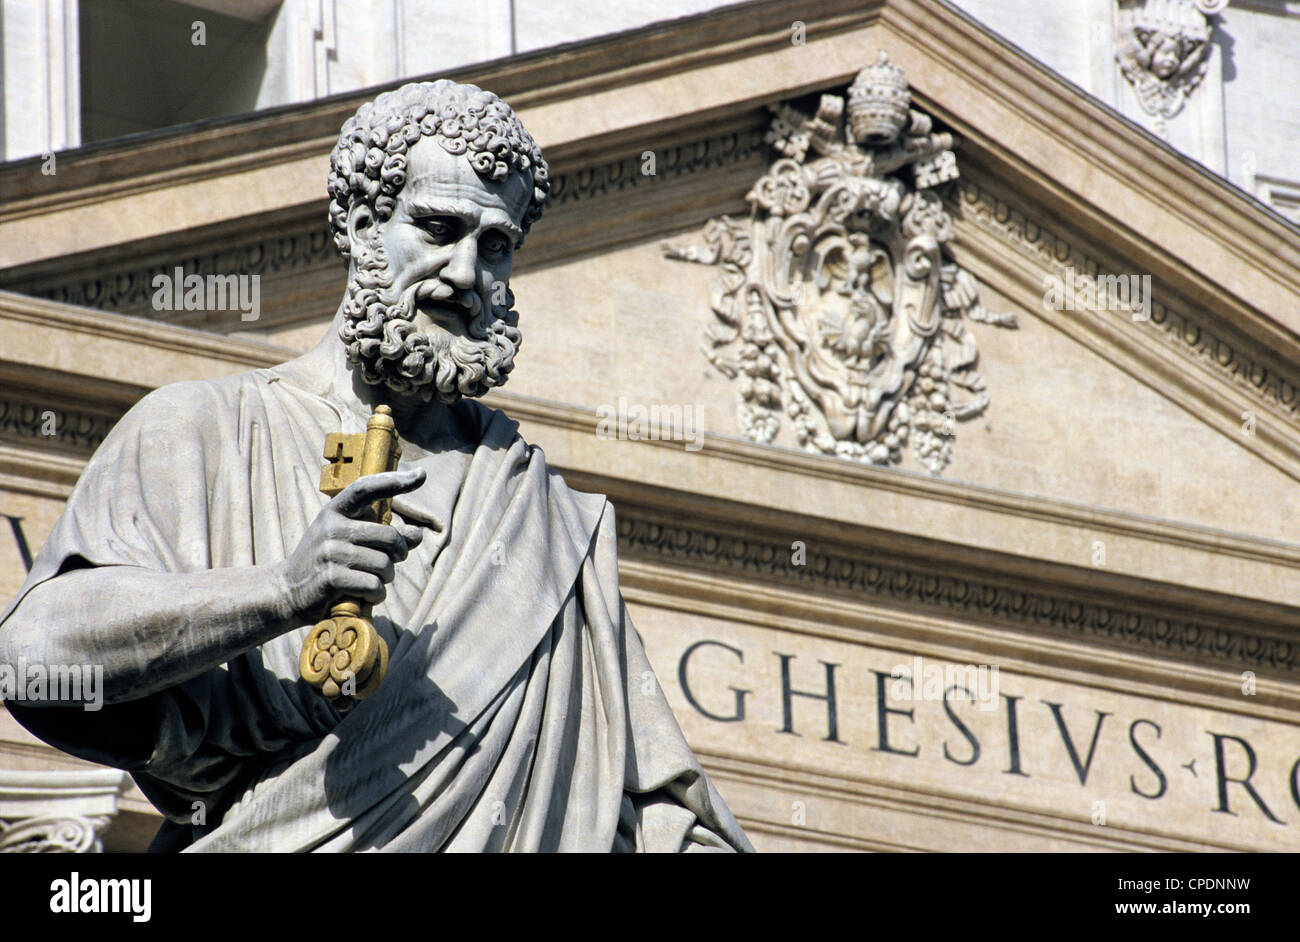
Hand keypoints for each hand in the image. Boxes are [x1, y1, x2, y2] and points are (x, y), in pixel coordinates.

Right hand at [277, 468, 425, 619]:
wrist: (287, 591)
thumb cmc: (327, 563)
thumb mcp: (349, 540)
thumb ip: (383, 535)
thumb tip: (417, 535)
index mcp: (335, 511)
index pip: (366, 488)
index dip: (394, 481)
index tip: (421, 474)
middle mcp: (332, 527)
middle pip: (389, 537)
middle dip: (399, 554)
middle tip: (391, 563)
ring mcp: (330, 552)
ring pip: (385, 565)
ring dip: (386, 578)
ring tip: (372, 581)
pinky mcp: (331, 578)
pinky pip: (373, 585)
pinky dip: (376, 595)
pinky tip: (365, 596)